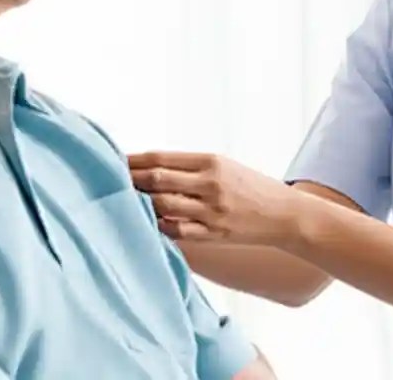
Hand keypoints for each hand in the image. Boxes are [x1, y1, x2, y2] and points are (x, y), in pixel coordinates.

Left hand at [127, 152, 303, 246]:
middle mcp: (210, 184)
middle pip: (158, 180)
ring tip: (122, 201)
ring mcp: (211, 211)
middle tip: (108, 180)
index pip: (161, 158)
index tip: (114, 160)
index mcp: (211, 161)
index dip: (133, 160)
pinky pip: (176, 231)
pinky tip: (145, 223)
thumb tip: (149, 167)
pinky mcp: (213, 233)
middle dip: (130, 180)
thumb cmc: (250, 187)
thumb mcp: (224, 166)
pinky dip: (158, 226)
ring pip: (163, 206)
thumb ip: (190, 167)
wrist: (284, 215)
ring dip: (140, 203)